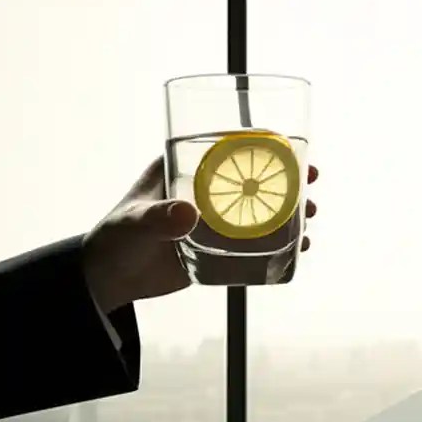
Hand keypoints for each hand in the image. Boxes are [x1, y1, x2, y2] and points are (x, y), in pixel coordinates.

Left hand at [81, 156, 320, 311]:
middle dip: (287, 177)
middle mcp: (203, 189)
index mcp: (182, 167)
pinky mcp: (217, 249)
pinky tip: (299, 249)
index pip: (227, 146)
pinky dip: (278, 245)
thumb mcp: (135, 224)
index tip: (291, 145)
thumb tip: (187, 214)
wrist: (109, 279)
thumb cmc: (115, 240)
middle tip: (312, 180)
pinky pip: (254, 244)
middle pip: (254, 176)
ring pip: (259, 210)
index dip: (262, 143)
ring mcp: (212, 220)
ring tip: (311, 216)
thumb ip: (157, 218)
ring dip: (289, 211)